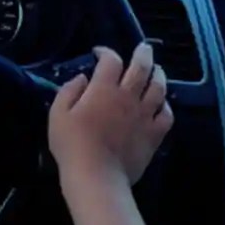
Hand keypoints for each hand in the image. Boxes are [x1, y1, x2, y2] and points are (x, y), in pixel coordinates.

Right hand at [48, 43, 172, 190]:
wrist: (96, 176)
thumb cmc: (72, 145)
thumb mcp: (57, 114)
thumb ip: (69, 91)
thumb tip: (83, 78)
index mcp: (103, 89)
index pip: (111, 60)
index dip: (106, 52)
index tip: (99, 53)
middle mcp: (128, 96)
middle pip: (141, 67)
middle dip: (143, 53)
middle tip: (144, 48)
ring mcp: (145, 115)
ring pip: (159, 87)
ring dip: (159, 75)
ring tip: (157, 70)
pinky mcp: (154, 134)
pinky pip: (167, 115)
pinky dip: (166, 105)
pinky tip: (162, 104)